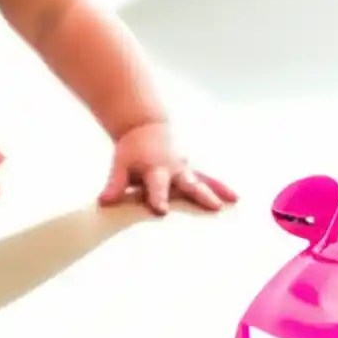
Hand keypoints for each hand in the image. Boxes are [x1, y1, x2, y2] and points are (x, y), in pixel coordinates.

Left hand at [98, 121, 237, 214]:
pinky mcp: (192, 169)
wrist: (146, 128)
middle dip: (199, 195)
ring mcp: (185, 168)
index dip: (159, 197)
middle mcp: (174, 168)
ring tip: (227, 205)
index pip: (157, 186)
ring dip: (215, 192)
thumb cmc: (132, 150)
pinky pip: (208, 179)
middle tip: (212, 208)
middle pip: (188, 183)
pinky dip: (220, 187)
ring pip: (202, 181)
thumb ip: (115, 184)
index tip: (162, 210)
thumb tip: (104, 201)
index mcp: (155, 168)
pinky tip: (233, 198)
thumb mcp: (120, 164)